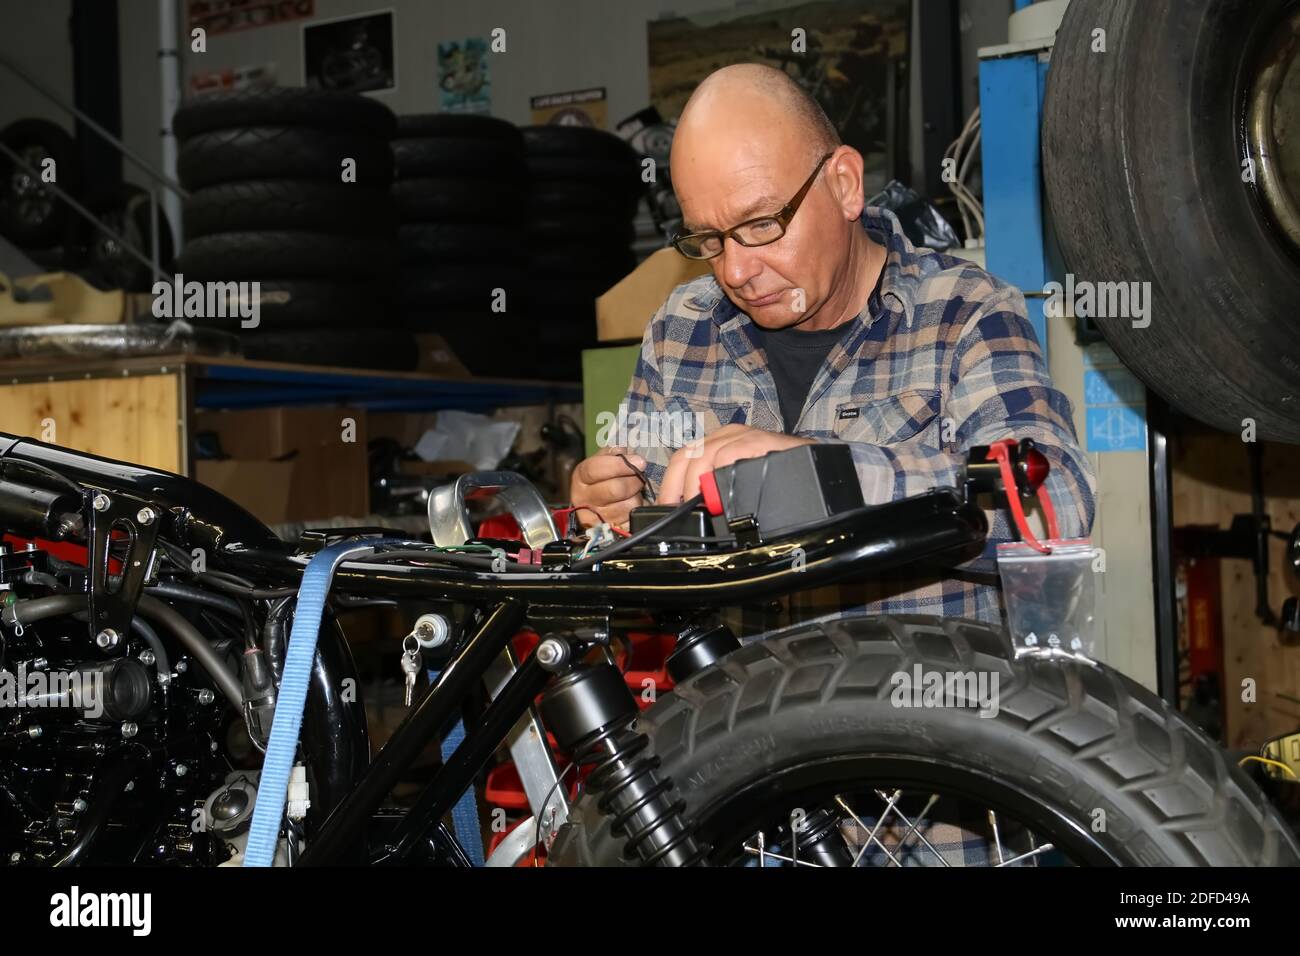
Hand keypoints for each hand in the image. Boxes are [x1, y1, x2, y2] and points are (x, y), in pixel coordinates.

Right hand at [569, 446, 646, 530]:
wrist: (595, 509)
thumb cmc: (602, 481)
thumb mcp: (604, 462)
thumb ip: (614, 454)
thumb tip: (625, 452)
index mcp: (581, 477)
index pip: (596, 469)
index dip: (620, 465)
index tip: (639, 461)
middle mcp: (583, 499)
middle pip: (615, 489)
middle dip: (634, 481)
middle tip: (640, 477)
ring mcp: (594, 518)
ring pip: (627, 506)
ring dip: (636, 497)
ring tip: (633, 493)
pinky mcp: (608, 532)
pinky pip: (631, 521)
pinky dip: (636, 512)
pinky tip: (631, 506)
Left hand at [657, 425, 815, 503]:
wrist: (820, 464)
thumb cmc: (779, 476)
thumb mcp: (742, 480)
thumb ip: (719, 490)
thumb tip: (695, 512)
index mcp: (719, 442)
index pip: (681, 459)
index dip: (669, 485)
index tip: (664, 508)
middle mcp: (727, 435)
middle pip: (686, 456)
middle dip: (676, 487)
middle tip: (677, 511)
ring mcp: (743, 436)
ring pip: (703, 455)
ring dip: (696, 485)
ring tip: (701, 507)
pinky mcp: (757, 441)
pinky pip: (728, 455)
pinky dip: (719, 476)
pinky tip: (720, 495)